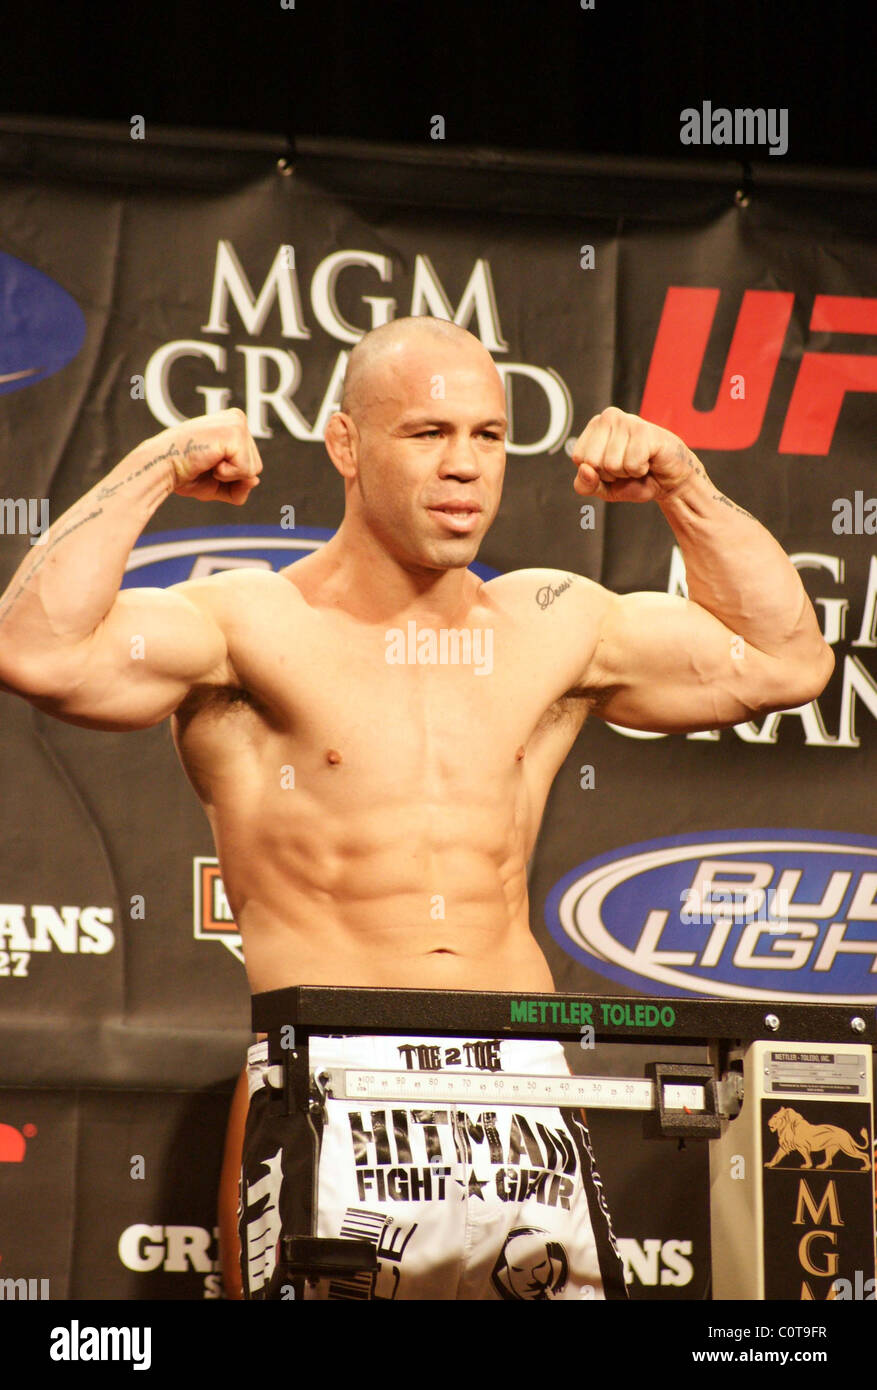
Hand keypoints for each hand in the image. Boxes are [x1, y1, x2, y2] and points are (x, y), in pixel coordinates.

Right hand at [153, 409, 262, 505]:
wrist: (162, 467)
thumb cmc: (185, 473)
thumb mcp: (219, 485)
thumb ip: (241, 485)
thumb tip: (255, 479)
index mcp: (233, 425)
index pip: (251, 464)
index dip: (230, 477)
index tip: (206, 464)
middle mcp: (237, 418)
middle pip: (256, 467)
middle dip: (232, 477)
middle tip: (206, 464)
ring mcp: (237, 422)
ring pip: (254, 469)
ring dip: (229, 475)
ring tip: (207, 461)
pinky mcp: (235, 431)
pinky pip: (246, 470)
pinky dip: (227, 474)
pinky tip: (210, 461)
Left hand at [570, 407, 698, 502]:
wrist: (670, 480)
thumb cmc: (635, 479)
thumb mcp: (603, 488)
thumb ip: (585, 485)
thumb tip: (585, 470)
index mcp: (594, 426)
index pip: (579, 458)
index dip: (596, 473)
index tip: (612, 467)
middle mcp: (608, 417)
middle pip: (592, 462)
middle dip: (610, 474)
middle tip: (627, 466)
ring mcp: (627, 420)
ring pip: (612, 465)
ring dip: (627, 472)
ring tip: (639, 463)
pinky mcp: (644, 430)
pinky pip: (631, 464)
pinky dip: (640, 470)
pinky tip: (648, 461)